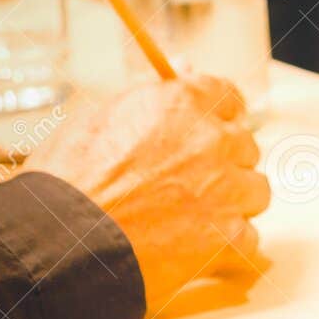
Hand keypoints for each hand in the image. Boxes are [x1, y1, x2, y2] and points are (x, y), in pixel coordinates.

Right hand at [24, 74, 270, 308]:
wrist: (61, 239)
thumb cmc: (68, 179)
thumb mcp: (101, 118)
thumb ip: (152, 99)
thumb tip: (182, 71)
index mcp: (182, 104)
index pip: (228, 97)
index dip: (222, 115)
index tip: (217, 127)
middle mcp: (213, 141)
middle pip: (245, 146)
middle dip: (224, 162)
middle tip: (191, 182)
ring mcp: (226, 189)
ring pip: (256, 191)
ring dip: (234, 202)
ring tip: (194, 216)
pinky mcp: (230, 234)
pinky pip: (250, 237)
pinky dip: (229, 245)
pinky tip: (198, 248)